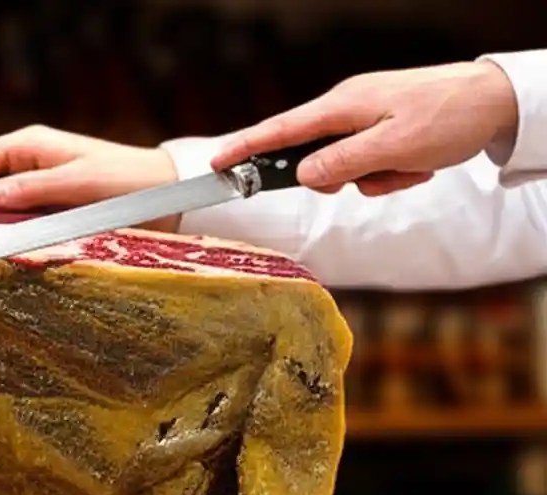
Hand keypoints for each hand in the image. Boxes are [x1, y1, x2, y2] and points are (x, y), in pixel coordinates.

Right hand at [0, 125, 182, 231]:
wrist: (170, 193)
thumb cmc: (129, 182)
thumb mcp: (78, 183)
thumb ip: (30, 189)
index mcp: (31, 146)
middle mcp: (32, 164)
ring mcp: (43, 186)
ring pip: (0, 207)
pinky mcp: (56, 208)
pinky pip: (23, 222)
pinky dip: (13, 238)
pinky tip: (12, 256)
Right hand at [211, 60, 519, 196]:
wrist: (496, 99)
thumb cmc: (447, 117)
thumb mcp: (392, 148)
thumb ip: (342, 164)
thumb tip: (304, 177)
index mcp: (341, 107)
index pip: (279, 131)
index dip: (244, 149)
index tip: (216, 164)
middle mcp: (348, 109)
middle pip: (315, 156)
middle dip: (341, 178)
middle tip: (375, 178)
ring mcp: (366, 118)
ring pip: (347, 165)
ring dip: (376, 178)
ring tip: (411, 168)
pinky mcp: (384, 127)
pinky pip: (371, 163)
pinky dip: (392, 172)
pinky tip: (419, 165)